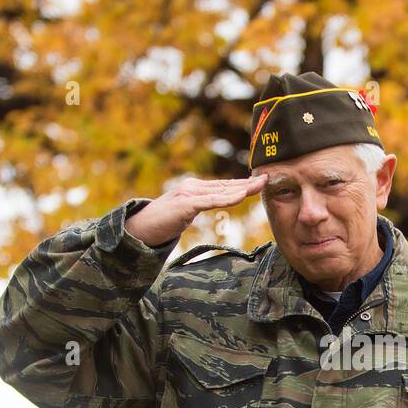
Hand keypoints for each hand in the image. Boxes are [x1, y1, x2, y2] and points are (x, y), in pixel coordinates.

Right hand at [123, 172, 268, 245]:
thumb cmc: (162, 222)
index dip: (243, 184)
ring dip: (243, 188)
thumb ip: (201, 207)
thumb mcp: (186, 213)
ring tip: (260, 185)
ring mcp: (189, 194)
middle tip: (268, 178)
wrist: (139, 228)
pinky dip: (227, 198)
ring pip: (222, 191)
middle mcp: (193, 187)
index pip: (224, 186)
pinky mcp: (185, 204)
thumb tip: (215, 206)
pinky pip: (211, 201)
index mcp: (195, 188)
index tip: (260, 183)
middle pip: (226, 185)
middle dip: (248, 183)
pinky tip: (241, 196)